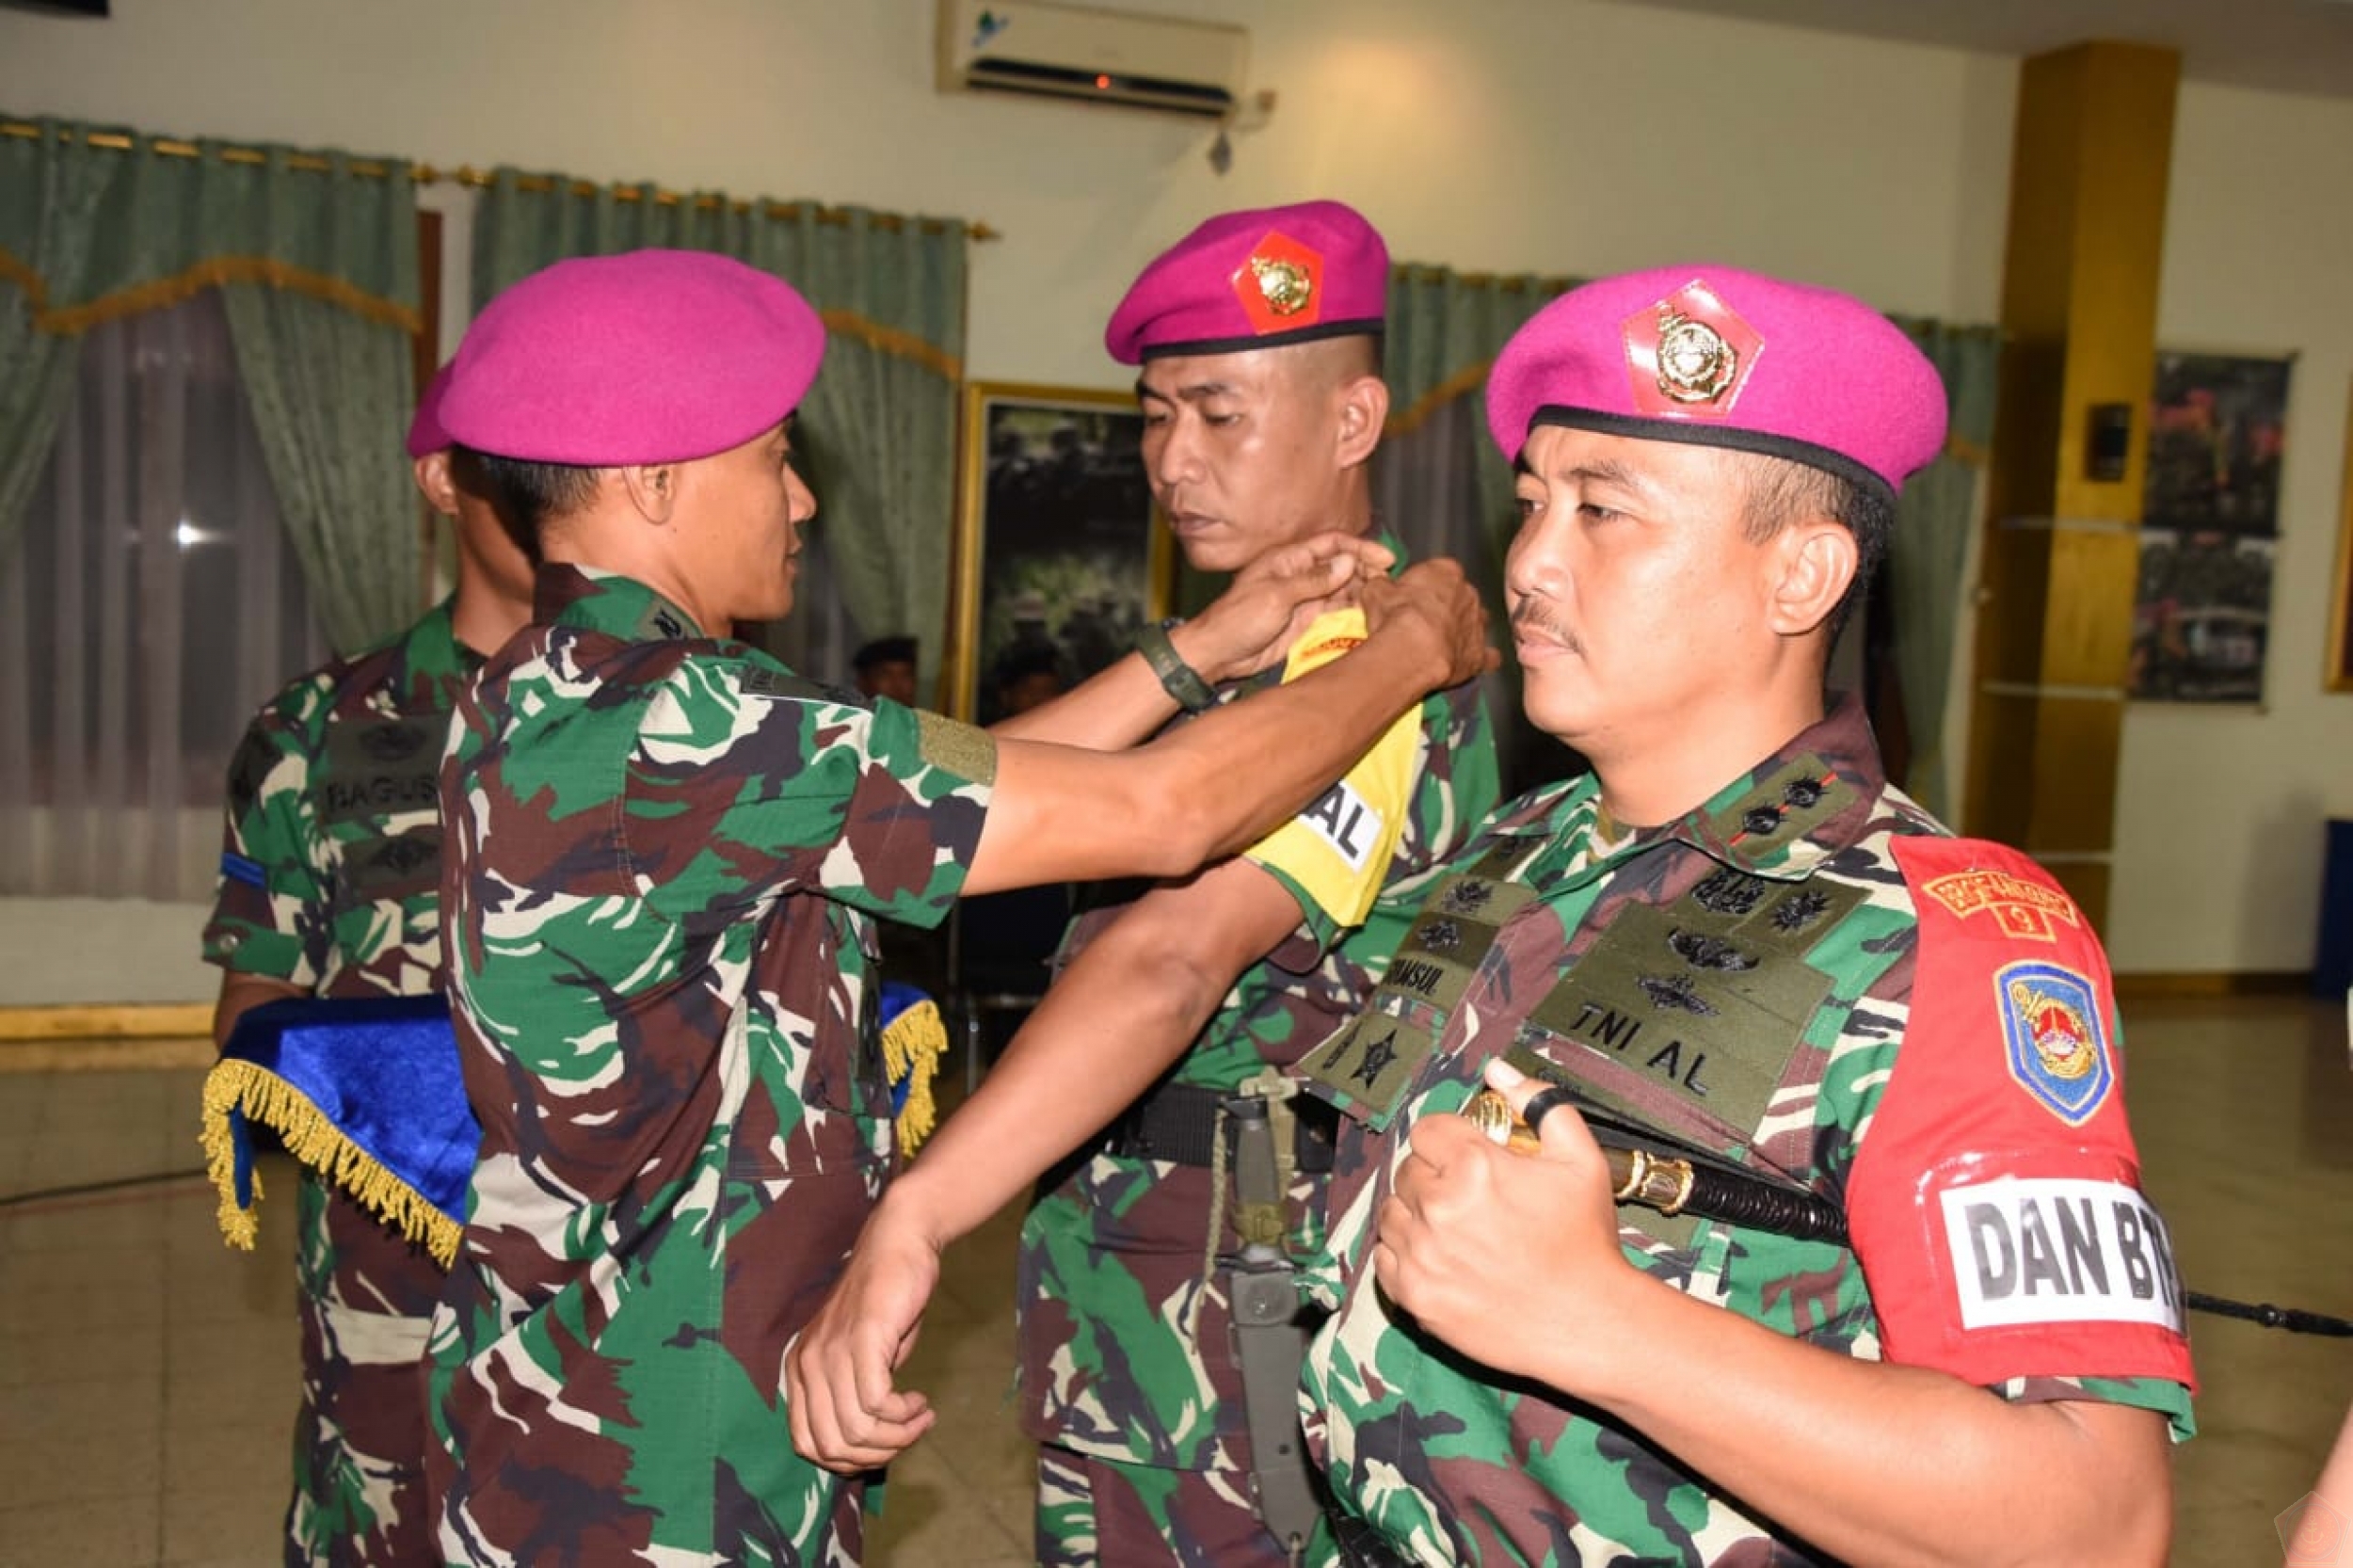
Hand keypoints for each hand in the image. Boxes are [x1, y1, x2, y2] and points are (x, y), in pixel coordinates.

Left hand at [784, 1197, 945, 1472]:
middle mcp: (807, 1364)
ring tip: (920, 1417)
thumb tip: (869, 1444)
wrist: (899, 1243)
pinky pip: (876, 1403)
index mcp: (798, 1370)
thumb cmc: (885, 1301)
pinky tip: (920, 1402)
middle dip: (876, 1455)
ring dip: (897, 1436)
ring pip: (855, 1430)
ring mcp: (831, 1351)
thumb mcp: (862, 1356)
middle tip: (909, 1435)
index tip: (884, 1448)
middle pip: (830, 1446)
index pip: (807, 1444)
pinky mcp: (861, 1339)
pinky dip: (903, 1415)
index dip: (849, 1460)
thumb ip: (856, 1395)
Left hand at [1174, 531, 1396, 683]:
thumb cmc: (1238, 620)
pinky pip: (1336, 611)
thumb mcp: (1277, 596)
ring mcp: (1305, 598)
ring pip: (1343, 588)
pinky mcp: (1307, 621)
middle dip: (1367, 570)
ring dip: (1363, 592)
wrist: (1219, 653)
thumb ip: (1313, 580)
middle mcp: (1300, 575)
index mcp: (1289, 559)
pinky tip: (1369, 616)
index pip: (1332, 544)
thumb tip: (1347, 562)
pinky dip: (1353, 612)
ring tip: (1383, 600)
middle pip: (1342, 565)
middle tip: (1388, 584)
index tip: (1385, 558)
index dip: (1360, 548)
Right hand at [1358, 557, 1498, 691]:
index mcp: (1446, 571)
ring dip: (1464, 629)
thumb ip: (1382, 586)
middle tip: (1422, 621)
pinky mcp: (1480, 654)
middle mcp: (1469, 593)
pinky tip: (1468, 662)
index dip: (1424, 582)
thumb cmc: (1394, 616)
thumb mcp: (1374, 592)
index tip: (1409, 594)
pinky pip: (1488, 657)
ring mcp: (1478, 625)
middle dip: (1446, 605)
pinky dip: (1481, 658)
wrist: (1412, 651)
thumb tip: (1381, 586)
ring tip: (1442, 642)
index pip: (1440, 570)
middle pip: (1460, 596)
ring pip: (1476, 622)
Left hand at [1370, 1059, 1634, 1385]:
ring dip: (1415, 1213)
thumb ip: (1539, 1102)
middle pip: (1407, 1170)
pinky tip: (1436, 1256)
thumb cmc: (1586, 1241)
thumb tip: (1496, 1068)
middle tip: (1468, 1197)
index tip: (1467, 1158)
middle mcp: (1440, 1207)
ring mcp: (1423, 1254)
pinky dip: (1403, 1253)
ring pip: (1392, 1212)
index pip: (1427, 1130)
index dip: (1448, 1140)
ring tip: (1453, 1227)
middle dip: (1433, 1176)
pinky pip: (1384, 1258)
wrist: (1587, 1323)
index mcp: (1475, 1166)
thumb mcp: (1581, 1159)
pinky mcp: (1415, 1295)